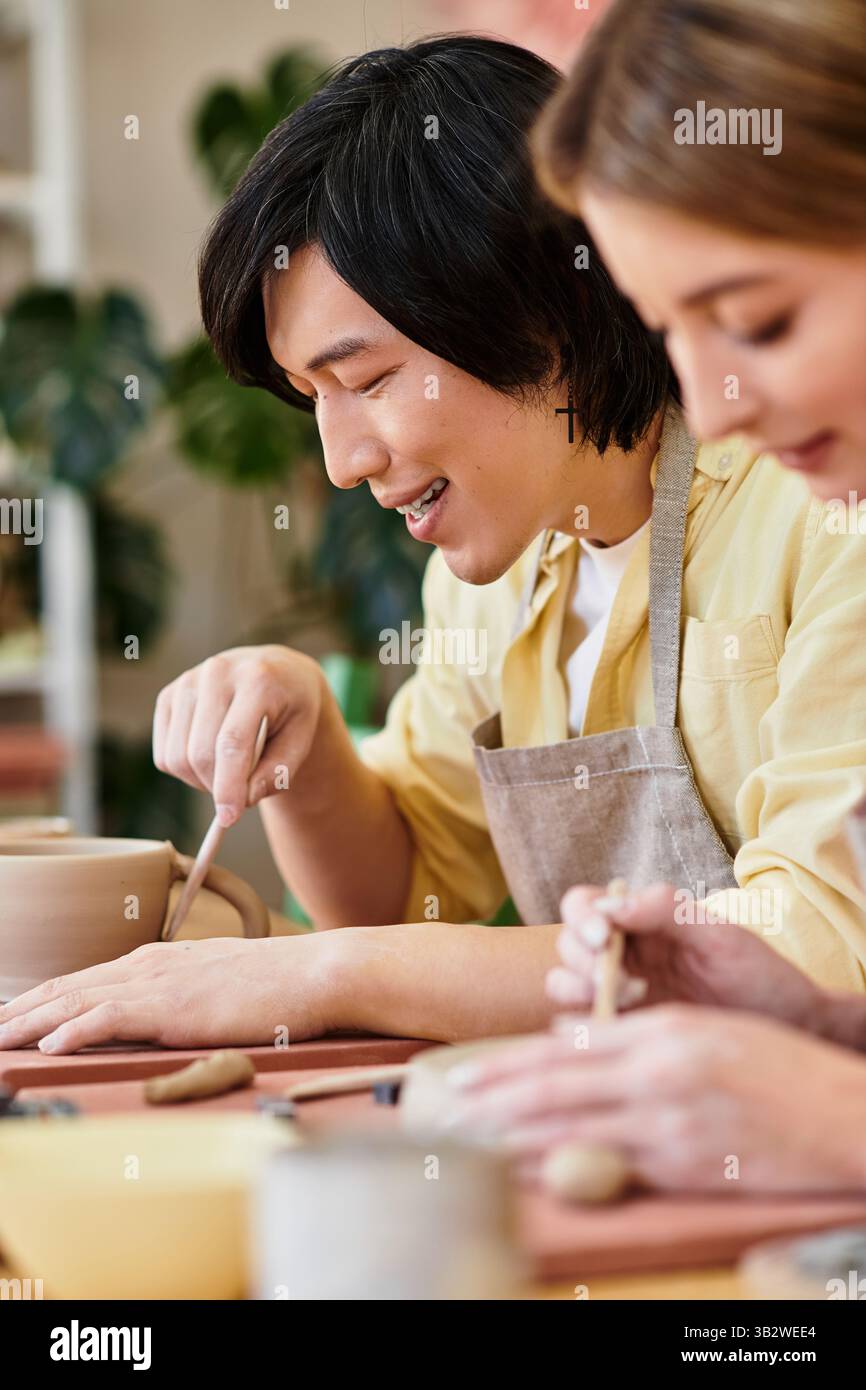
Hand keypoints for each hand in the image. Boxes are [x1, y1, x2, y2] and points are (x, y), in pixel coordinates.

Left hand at [0, 934, 338, 1053]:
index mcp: (158, 962)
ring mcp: (159, 984)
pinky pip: (110, 1018)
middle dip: (20, 1012)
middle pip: (67, 988)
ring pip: (77, 1001)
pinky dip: (74, 1031)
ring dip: (29, 1023)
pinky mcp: (174, 1006)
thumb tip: (160, 1013)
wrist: (315, 972)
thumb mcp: (218, 983)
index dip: (41, 1001)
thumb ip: (181, 993)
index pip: (84, 981)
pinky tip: (49, 1045)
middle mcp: (149, 967)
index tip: (11, 1018)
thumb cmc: (278, 984)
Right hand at [153, 645, 327, 827]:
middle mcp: (217, 673)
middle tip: (241, 793)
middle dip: (218, 787)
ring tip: (229, 772)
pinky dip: (184, 770)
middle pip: (200, 753)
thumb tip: (243, 799)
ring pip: (177, 756)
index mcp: (257, 680)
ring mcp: (188, 681)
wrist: (277, 673)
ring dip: (201, 780)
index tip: (229, 818)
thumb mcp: (302, 740)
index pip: (232, 742)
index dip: (228, 785)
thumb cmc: (292, 710)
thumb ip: (277, 773)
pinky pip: (164, 753)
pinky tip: (210, 758)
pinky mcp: (168, 695)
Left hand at [445, 1007, 865, 1192]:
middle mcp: (656, 1070)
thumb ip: (637, 1036)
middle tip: (451, 1108)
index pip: (567, 1046)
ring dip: (516, 1137)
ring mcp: (669, 1120)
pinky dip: (567, 1170)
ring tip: (473, 1142)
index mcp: (660, 1029)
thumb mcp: (703, 1030)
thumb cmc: (774, 1066)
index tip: (468, 1073)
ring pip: (573, 1128)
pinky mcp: (685, 1165)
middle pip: (556, 1084)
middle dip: (495, 1097)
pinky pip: (612, 1167)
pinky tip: (536, 1175)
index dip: (510, 1061)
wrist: (837, 1111)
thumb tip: (572, 1044)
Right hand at [550, 881, 824, 1031]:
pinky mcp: (622, 1033)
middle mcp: (621, 954)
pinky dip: (585, 1026)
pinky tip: (618, 1030)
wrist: (787, 1031)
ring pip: (564, 984)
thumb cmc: (758, 974)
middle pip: (567, 945)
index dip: (581, 917)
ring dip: (577, 989)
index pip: (584, 905)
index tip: (602, 936)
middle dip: (581, 958)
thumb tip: (612, 906)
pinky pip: (583, 1027)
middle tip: (620, 978)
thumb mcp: (719, 934)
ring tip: (623, 1001)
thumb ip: (667, 911)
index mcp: (638, 921)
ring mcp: (617, 995)